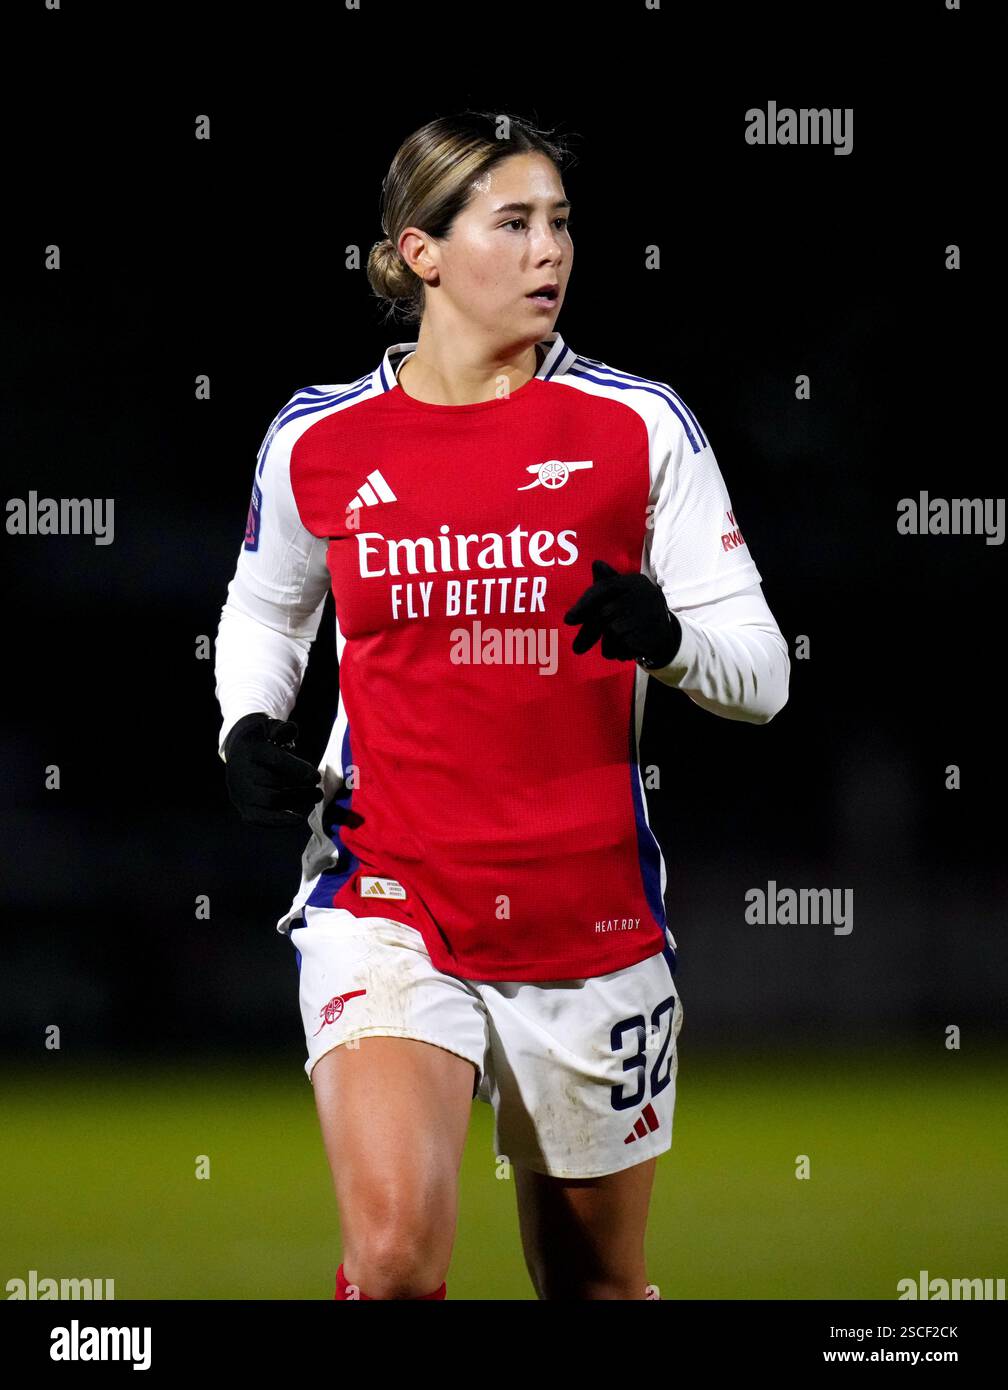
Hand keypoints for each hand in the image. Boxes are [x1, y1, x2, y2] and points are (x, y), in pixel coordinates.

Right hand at [223, 713, 323, 827]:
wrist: (239, 755)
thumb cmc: (263, 740)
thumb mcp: (270, 727)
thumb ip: (282, 729)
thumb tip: (291, 731)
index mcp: (251, 751)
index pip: (275, 761)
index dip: (297, 769)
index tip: (316, 777)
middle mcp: (242, 772)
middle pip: (273, 784)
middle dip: (300, 789)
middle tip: (319, 791)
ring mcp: (240, 792)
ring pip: (269, 802)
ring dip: (296, 802)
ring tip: (315, 797)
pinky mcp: (243, 807)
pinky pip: (260, 818)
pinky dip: (279, 821)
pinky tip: (298, 818)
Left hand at [563, 559, 681, 667]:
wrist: (665, 633)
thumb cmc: (636, 610)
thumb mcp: (623, 594)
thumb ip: (607, 583)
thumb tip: (596, 564)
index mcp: (633, 582)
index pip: (604, 588)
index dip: (584, 604)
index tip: (568, 620)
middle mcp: (642, 594)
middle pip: (604, 613)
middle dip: (588, 633)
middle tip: (577, 649)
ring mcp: (648, 614)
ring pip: (612, 631)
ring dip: (607, 645)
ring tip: (611, 649)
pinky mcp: (651, 633)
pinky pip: (624, 645)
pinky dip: (619, 652)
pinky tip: (625, 652)